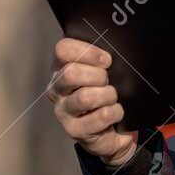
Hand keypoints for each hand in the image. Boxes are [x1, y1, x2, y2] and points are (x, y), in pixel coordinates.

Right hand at [49, 38, 138, 169]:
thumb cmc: (107, 91)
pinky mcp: (75, 130)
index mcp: (62, 67)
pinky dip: (115, 112)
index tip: (107, 60)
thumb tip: (116, 44)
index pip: (63, 49)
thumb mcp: (104, 71)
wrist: (112, 128)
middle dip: (99, 76)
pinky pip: (101, 116)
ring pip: (86, 97)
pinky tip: (116, 112)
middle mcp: (57, 88)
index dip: (88, 51)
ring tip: (113, 98)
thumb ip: (102, 57)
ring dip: (108, 95)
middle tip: (108, 81)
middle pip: (71, 73)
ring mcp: (63, 110)